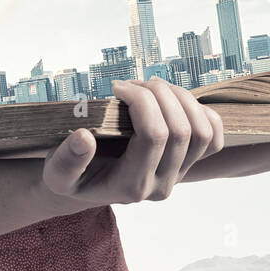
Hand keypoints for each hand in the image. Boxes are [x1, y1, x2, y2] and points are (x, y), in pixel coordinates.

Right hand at [41, 77, 225, 203]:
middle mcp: (161, 185)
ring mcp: (179, 175)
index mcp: (131, 186)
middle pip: (181, 130)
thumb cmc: (70, 174)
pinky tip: (175, 102)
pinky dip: (202, 113)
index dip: (142, 101)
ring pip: (201, 131)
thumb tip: (83, 137)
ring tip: (152, 88)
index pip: (154, 135)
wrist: (85, 185)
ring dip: (181, 98)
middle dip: (160, 94)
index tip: (117, 88)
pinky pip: (214, 138)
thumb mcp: (55, 172)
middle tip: (133, 84)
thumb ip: (67, 160)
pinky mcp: (189, 164)